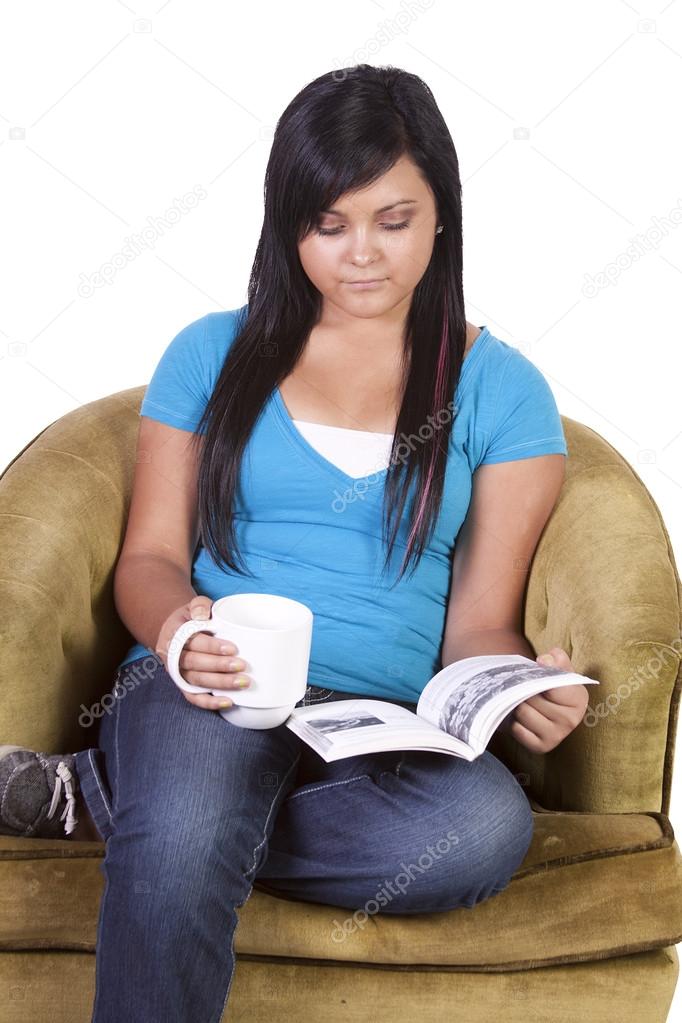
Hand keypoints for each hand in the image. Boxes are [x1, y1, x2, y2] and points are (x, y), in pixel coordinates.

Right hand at [155, 595, 251, 711]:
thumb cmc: (190, 618)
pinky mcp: (183, 685)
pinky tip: (228, 702)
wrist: (175, 631)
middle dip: (219, 666)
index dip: (212, 647)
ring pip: (196, 681)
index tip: (233, 648)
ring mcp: (177, 673)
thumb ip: (199, 605)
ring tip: (242, 682)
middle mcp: (172, 656)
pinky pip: (193, 697)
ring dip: (220, 683)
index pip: (192, 642)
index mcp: (174, 635)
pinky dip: (209, 703)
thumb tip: (203, 614)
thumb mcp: (193, 605)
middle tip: (242, 666)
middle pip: (195, 664)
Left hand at [504, 646, 588, 753]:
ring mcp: (556, 736)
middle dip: (525, 690)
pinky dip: (514, 721)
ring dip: (517, 704)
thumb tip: (545, 660)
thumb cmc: (554, 687)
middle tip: (526, 688)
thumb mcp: (559, 669)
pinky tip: (521, 717)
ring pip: (522, 712)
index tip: (536, 667)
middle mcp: (571, 720)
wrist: (547, 709)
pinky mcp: (540, 747)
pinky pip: (516, 729)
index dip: (539, 676)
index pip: (552, 686)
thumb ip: (556, 659)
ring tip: (523, 700)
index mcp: (578, 699)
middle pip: (533, 699)